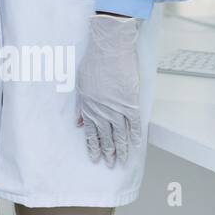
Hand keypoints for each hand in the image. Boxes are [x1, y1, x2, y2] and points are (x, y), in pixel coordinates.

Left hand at [75, 13, 141, 166]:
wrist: (110, 49)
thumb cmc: (94, 63)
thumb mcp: (81, 84)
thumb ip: (81, 106)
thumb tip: (77, 122)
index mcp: (88, 107)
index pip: (90, 133)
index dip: (94, 147)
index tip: (95, 158)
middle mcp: (102, 111)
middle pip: (106, 138)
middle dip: (108, 153)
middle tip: (111, 165)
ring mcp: (117, 108)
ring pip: (120, 135)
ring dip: (122, 150)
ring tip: (122, 161)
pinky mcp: (131, 103)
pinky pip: (134, 124)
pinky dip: (135, 135)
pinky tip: (136, 145)